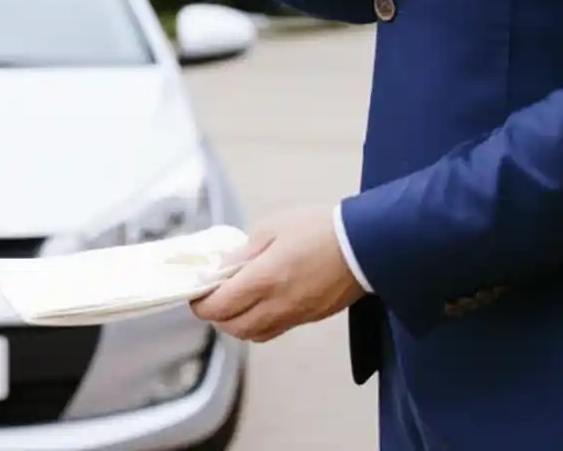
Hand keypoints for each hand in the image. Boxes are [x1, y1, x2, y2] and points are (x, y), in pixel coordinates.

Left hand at [191, 206, 365, 342]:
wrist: (366, 243)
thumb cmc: (319, 228)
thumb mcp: (272, 227)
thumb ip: (243, 252)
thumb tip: (222, 268)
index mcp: (264, 279)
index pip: (219, 307)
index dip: (201, 303)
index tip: (196, 292)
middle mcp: (277, 304)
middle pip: (233, 327)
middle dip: (216, 316)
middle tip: (211, 296)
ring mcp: (295, 315)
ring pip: (253, 334)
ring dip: (237, 323)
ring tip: (234, 301)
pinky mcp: (311, 318)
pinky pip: (275, 330)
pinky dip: (259, 324)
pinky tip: (260, 304)